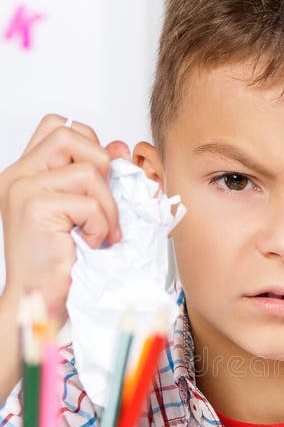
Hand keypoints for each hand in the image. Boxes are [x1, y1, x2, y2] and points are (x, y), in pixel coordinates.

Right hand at [0, 114, 130, 323]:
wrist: (38, 299)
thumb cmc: (60, 261)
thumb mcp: (81, 211)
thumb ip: (95, 177)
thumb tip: (121, 147)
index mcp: (25, 172)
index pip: (58, 126)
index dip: (89, 144)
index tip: (101, 180)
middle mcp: (18, 175)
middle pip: (71, 136)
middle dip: (101, 168)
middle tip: (100, 205)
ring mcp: (23, 189)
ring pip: (88, 170)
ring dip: (106, 206)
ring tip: (99, 232)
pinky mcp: (36, 207)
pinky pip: (89, 202)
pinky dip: (101, 225)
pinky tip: (91, 243)